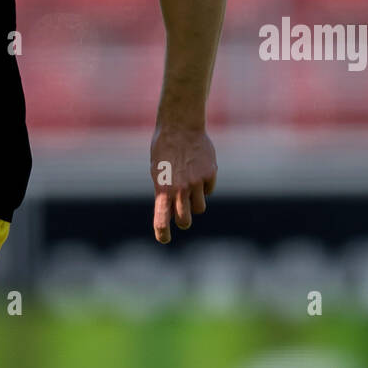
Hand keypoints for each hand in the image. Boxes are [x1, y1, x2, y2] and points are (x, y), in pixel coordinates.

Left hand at [150, 126, 216, 243]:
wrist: (180, 127)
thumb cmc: (164, 150)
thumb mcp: (158, 172)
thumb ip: (165, 192)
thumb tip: (172, 212)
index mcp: (163, 189)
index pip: (162, 217)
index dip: (162, 231)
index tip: (164, 240)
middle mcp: (180, 188)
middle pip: (185, 220)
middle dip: (184, 221)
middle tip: (183, 219)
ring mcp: (196, 182)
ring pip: (200, 207)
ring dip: (195, 203)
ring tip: (189, 188)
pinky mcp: (210, 174)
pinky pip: (209, 190)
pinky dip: (204, 186)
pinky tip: (198, 171)